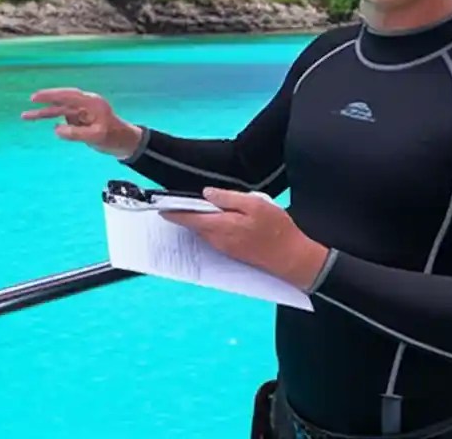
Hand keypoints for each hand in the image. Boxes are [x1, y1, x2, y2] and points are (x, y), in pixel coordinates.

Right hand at [21, 87, 142, 158]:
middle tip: (31, 101)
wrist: (124, 142)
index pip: (68, 96)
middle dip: (45, 101)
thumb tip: (55, 129)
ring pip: (60, 110)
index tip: (36, 97)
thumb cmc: (114, 137)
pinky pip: (64, 118)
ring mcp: (82, 111)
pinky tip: (51, 126)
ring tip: (25, 116)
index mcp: (91, 103)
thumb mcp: (96, 137)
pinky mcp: (80, 119)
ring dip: (44, 113)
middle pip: (61, 100)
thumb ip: (76, 133)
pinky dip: (53, 119)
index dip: (52, 95)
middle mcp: (85, 104)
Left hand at [161, 188, 329, 290]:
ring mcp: (224, 248)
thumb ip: (228, 198)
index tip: (160, 206)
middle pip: (194, 225)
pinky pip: (213, 237)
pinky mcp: (232, 252)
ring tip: (198, 205)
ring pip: (204, 231)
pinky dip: (209, 227)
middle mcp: (218, 240)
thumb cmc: (276, 229)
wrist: (291, 258)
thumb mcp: (255, 204)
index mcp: (221, 226)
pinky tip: (217, 218)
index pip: (189, 218)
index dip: (173, 212)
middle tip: (178, 200)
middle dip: (184, 214)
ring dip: (198, 220)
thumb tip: (207, 194)